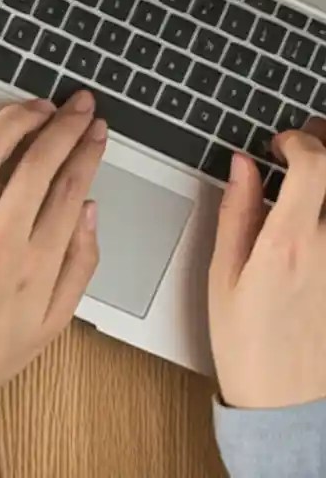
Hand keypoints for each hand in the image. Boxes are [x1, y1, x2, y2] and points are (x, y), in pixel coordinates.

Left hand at [0, 92, 106, 403]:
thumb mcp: (53, 321)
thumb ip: (79, 264)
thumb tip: (89, 210)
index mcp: (38, 264)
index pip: (71, 186)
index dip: (87, 148)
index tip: (95, 129)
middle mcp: (0, 239)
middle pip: (38, 159)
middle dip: (63, 123)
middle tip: (75, 105)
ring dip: (15, 119)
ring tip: (34, 108)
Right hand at [209, 120, 325, 409]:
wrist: (286, 398)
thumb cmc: (247, 343)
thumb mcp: (223, 275)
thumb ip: (237, 214)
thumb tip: (242, 168)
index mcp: (289, 247)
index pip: (314, 168)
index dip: (300, 142)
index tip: (282, 143)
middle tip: (310, 140)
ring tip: (320, 170)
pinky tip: (322, 210)